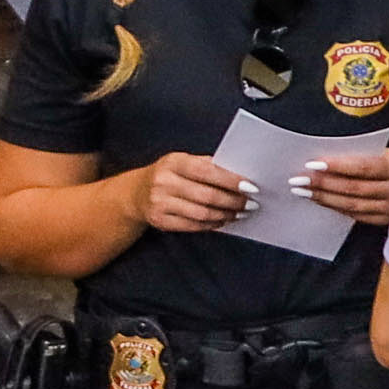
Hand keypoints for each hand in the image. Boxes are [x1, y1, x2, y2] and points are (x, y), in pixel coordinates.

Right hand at [129, 155, 255, 233]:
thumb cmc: (171, 175)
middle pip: (207, 196)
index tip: (252, 187)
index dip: (231, 181)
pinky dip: (212, 225)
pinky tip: (223, 220)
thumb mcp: (184, 162)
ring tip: (240, 213)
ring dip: (226, 215)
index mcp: (174, 162)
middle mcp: (164, 181)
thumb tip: (243, 176)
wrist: (136, 193)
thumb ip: (209, 166)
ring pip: (202, 214)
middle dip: (234, 202)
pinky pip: (192, 226)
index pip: (207, 171)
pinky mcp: (159, 220)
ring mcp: (159, 202)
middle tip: (252, 204)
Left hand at [290, 147, 388, 223]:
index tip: (312, 163)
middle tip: (298, 180)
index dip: (337, 166)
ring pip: (352, 205)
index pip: (362, 167)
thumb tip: (330, 158)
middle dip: (322, 184)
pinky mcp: (388, 221)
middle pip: (353, 188)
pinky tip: (322, 202)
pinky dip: (337, 209)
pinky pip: (358, 216)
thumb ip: (367, 157)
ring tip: (303, 192)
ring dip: (324, 198)